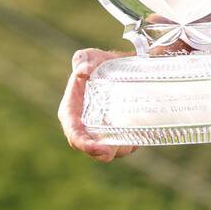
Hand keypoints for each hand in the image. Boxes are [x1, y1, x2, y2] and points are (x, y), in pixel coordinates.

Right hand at [58, 39, 195, 161]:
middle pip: (92, 149)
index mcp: (71, 112)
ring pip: (110, 150)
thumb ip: (83, 60)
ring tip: (133, 141)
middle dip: (107, 152)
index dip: (86, 145)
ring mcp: (100, 130)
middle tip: (124, 147)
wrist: (122, 66)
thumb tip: (84, 71)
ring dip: (121, 150)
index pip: (75, 135)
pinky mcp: (116, 131)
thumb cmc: (100, 62)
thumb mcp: (90, 57)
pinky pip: (122, 145)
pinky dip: (131, 144)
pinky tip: (140, 136)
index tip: (102, 149)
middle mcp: (83, 125)